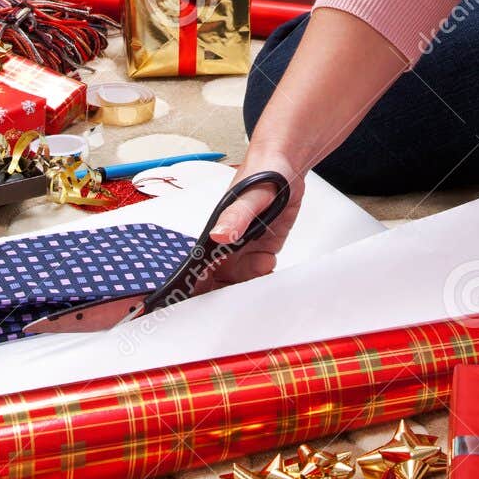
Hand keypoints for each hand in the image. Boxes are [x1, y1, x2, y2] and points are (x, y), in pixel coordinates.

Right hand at [191, 143, 303, 293]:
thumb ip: (236, 217)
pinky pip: (258, 273)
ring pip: (238, 282)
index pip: (197, 272)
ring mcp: (243, 249)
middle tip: (242, 294)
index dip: (193, 293)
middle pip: (217, 285)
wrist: (285, 166)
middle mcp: (225, 246)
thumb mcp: (251, 195)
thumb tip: (218, 236)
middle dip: (226, 296)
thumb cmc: (262, 173)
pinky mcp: (261, 249)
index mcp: (213, 236)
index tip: (196, 311)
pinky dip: (263, 276)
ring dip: (249, 284)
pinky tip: (269, 265)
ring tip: (263, 264)